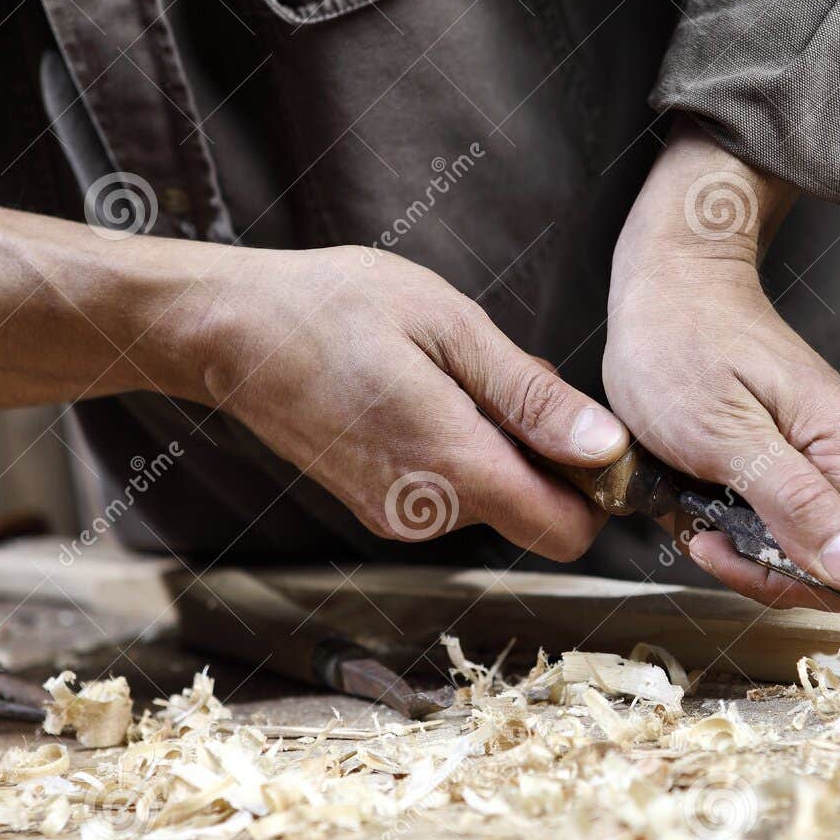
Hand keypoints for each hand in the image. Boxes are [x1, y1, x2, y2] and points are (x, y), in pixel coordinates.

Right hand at [193, 245, 629, 559]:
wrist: (232, 331)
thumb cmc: (335, 308)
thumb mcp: (450, 328)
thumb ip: (532, 398)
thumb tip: (607, 446)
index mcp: (456, 467)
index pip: (568, 531)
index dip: (596, 487)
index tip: (584, 428)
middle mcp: (429, 513)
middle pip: (535, 515)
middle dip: (546, 457)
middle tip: (503, 377)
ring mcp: (399, 517)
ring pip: (495, 502)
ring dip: (500, 449)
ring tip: (450, 376)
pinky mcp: (379, 509)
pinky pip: (453, 496)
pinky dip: (462, 454)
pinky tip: (425, 396)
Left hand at [604, 122, 839, 606]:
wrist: (671, 280)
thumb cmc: (682, 346)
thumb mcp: (726, 437)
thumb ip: (795, 505)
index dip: (771, 574)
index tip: (708, 542)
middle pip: (814, 560)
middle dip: (743, 552)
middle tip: (686, 511)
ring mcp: (826, 452)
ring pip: (785, 540)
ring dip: (726, 529)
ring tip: (682, 486)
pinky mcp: (797, 448)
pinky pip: (768, 510)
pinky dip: (722, 506)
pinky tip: (690, 478)